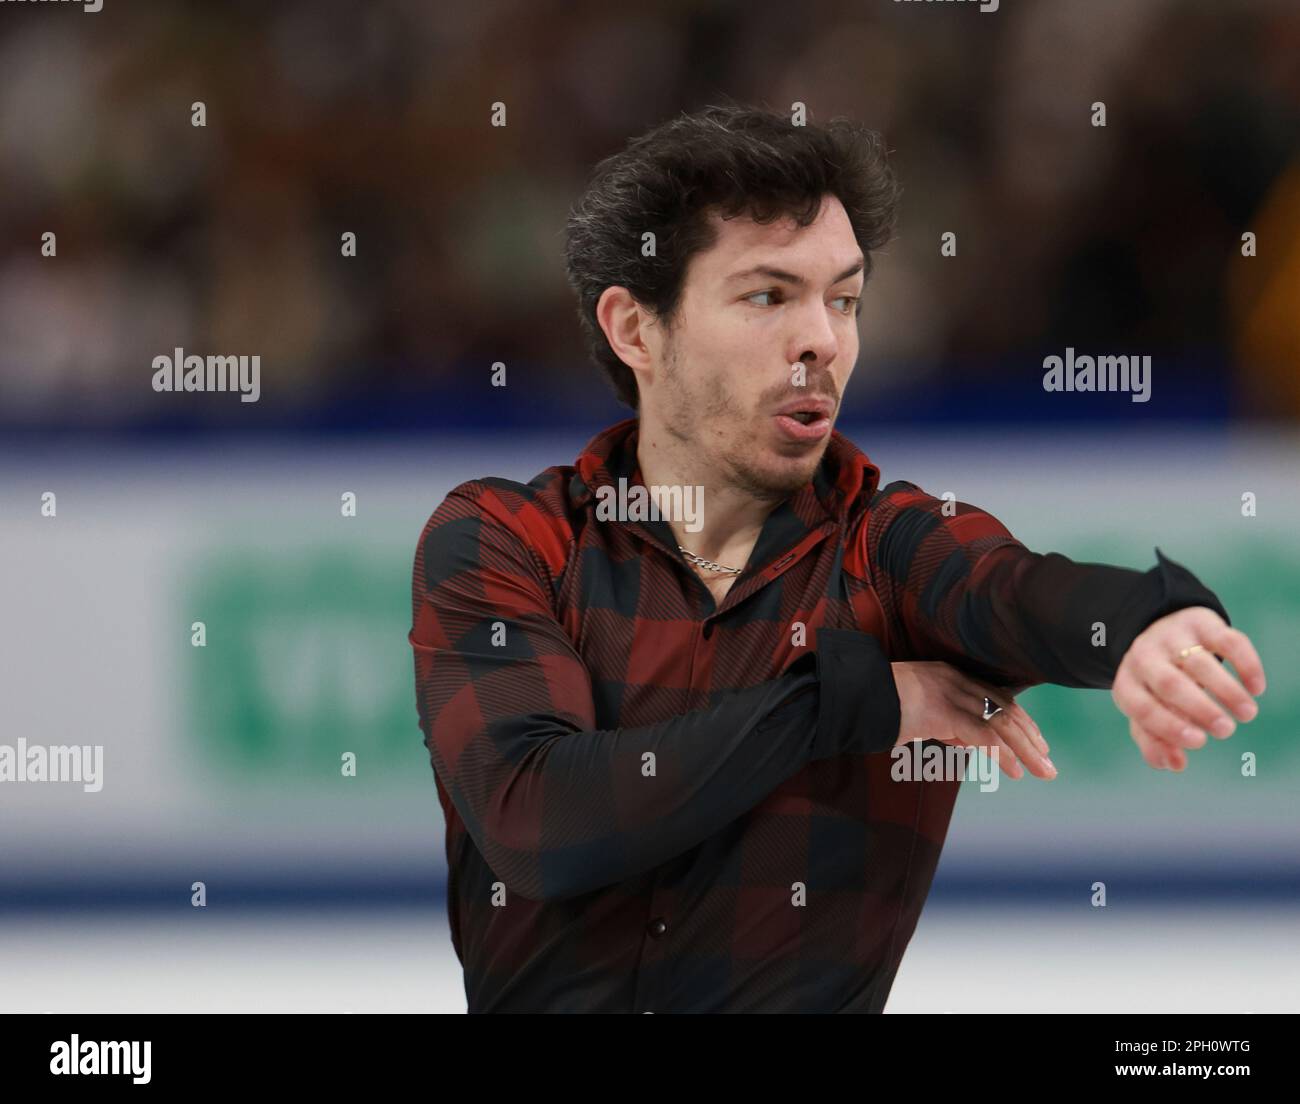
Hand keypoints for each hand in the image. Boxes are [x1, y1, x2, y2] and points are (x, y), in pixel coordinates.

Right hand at [891, 661, 1055, 779]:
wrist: (852, 697)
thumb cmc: (877, 707)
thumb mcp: (917, 712)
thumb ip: (945, 723)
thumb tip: (967, 743)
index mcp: (949, 674)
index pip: (998, 696)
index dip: (1021, 720)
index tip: (1037, 741)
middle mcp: (954, 679)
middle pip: (1006, 708)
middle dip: (1030, 737)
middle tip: (1047, 762)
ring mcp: (948, 693)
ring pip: (1000, 722)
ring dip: (1024, 749)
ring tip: (1041, 771)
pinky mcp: (940, 712)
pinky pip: (981, 735)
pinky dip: (1001, 754)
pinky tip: (1011, 771)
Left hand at [1111, 606, 1265, 770]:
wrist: (1160, 630)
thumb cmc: (1156, 685)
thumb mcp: (1148, 710)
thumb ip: (1156, 741)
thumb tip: (1174, 765)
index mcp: (1128, 682)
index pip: (1141, 707)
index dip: (1168, 727)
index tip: (1199, 742)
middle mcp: (1145, 656)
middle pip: (1169, 684)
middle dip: (1199, 709)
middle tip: (1225, 730)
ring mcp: (1173, 636)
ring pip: (1201, 663)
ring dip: (1227, 691)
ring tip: (1246, 713)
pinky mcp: (1202, 621)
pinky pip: (1227, 640)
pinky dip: (1245, 664)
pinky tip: (1256, 688)